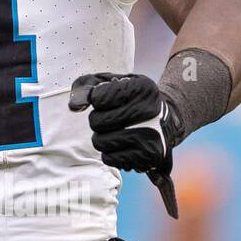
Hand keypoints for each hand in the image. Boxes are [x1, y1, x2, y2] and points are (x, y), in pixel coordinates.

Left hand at [70, 72, 181, 217]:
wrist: (165, 119)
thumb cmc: (129, 98)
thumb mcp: (110, 82)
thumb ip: (85, 86)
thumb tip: (74, 106)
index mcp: (142, 88)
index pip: (97, 98)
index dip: (97, 99)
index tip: (110, 98)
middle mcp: (150, 111)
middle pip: (96, 122)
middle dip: (98, 119)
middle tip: (114, 116)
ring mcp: (151, 136)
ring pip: (99, 142)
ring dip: (103, 137)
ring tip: (119, 130)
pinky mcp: (149, 157)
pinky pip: (109, 158)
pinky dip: (111, 152)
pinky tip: (124, 144)